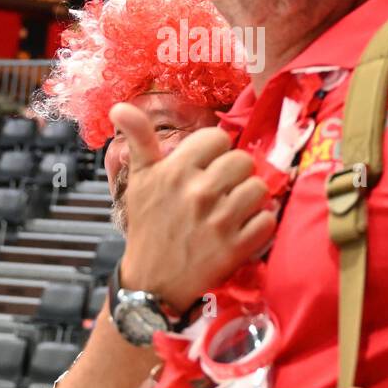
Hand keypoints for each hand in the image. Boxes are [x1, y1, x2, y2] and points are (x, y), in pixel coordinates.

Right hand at [109, 102, 274, 313]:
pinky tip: (243, 227)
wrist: (152, 282)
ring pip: (259, 188)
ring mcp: (220, 220)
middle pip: (243, 160)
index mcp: (176, 170)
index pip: (217, 138)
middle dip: (235, 172)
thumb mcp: (138, 180)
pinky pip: (267, 220)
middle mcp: (200, 192)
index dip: (214, 150)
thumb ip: (138, 139)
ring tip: (234, 207)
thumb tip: (120, 105)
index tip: (206, 166)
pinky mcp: (236, 247)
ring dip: (250, 197)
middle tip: (222, 188)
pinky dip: (260, 224)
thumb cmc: (148, 226)